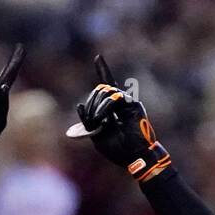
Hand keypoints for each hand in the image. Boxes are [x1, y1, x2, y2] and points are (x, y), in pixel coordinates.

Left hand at [76, 54, 171, 180]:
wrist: (134, 157)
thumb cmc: (118, 150)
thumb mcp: (96, 135)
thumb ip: (88, 121)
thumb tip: (80, 105)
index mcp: (113, 109)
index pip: (107, 85)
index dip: (103, 70)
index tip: (98, 57)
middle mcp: (121, 103)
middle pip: (101, 89)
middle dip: (92, 102)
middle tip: (92, 119)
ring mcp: (127, 103)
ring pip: (106, 90)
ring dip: (97, 104)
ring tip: (97, 120)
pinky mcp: (133, 104)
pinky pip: (114, 96)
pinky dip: (105, 106)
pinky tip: (102, 118)